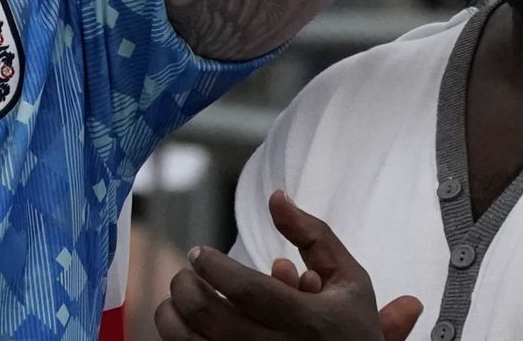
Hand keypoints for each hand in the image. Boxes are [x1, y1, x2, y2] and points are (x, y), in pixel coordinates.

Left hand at [155, 191, 423, 340]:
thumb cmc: (350, 326)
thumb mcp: (349, 279)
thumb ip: (313, 235)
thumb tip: (275, 197)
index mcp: (309, 320)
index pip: (246, 290)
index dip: (213, 266)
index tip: (199, 254)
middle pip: (210, 315)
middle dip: (185, 286)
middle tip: (186, 275)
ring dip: (172, 316)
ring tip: (178, 301)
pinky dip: (179, 339)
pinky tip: (185, 327)